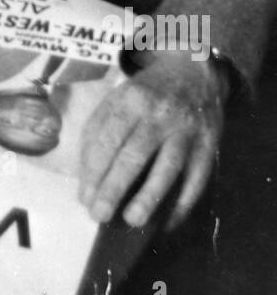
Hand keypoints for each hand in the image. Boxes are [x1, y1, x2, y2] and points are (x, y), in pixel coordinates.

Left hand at [78, 57, 226, 230]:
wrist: (193, 71)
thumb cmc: (146, 92)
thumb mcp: (117, 98)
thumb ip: (99, 131)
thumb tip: (86, 177)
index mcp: (130, 99)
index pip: (107, 140)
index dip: (94, 172)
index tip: (84, 199)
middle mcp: (159, 113)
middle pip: (134, 155)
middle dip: (114, 188)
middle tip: (100, 215)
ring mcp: (186, 129)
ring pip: (168, 167)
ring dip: (149, 197)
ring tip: (132, 220)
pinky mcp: (209, 144)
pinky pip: (197, 179)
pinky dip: (183, 203)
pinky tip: (167, 223)